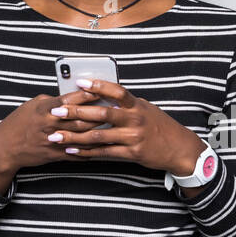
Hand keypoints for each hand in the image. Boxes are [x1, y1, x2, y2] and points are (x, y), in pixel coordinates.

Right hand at [0, 88, 110, 171]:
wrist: (5, 148)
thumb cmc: (19, 123)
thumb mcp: (32, 105)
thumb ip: (52, 100)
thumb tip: (71, 95)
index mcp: (44, 109)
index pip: (70, 100)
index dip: (87, 95)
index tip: (102, 90)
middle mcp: (50, 125)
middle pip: (80, 119)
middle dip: (100, 113)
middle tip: (115, 108)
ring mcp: (53, 141)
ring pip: (82, 136)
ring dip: (99, 131)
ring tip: (114, 125)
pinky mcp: (55, 155)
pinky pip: (77, 152)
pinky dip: (91, 149)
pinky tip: (104, 145)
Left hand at [45, 77, 206, 173]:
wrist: (179, 149)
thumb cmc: (161, 127)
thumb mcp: (147, 109)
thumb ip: (127, 104)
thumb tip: (105, 94)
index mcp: (137, 106)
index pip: (116, 91)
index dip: (98, 86)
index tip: (79, 83)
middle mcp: (135, 120)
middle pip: (102, 113)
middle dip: (76, 112)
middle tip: (56, 111)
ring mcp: (133, 137)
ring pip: (99, 135)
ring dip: (75, 136)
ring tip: (56, 135)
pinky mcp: (131, 154)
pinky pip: (104, 152)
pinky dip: (86, 152)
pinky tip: (72, 150)